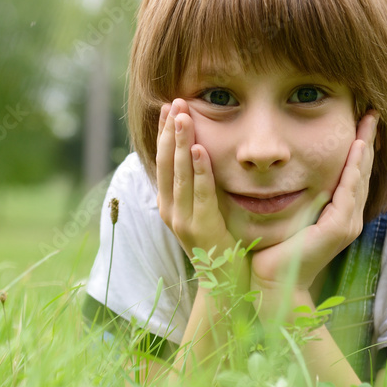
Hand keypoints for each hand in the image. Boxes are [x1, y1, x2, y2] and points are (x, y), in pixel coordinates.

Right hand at [156, 98, 237, 262]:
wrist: (223, 284)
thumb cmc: (219, 245)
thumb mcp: (203, 212)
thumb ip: (198, 189)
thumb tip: (199, 156)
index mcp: (168, 204)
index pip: (163, 161)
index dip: (165, 134)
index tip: (169, 108)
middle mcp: (170, 210)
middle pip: (167, 163)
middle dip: (171, 131)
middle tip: (175, 102)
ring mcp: (183, 220)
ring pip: (180, 174)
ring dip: (182, 143)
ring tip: (184, 116)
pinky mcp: (201, 228)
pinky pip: (200, 194)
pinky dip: (200, 171)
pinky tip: (201, 150)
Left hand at [249, 111, 378, 318]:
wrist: (273, 282)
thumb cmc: (274, 249)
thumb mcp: (289, 213)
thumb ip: (297, 195)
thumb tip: (286, 169)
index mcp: (339, 215)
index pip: (352, 174)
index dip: (358, 148)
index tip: (359, 121)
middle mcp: (349, 218)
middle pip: (362, 171)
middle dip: (367, 141)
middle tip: (371, 113)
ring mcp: (347, 223)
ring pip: (360, 177)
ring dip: (364, 148)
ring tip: (368, 122)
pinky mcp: (339, 228)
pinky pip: (349, 191)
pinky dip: (353, 168)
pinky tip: (355, 147)